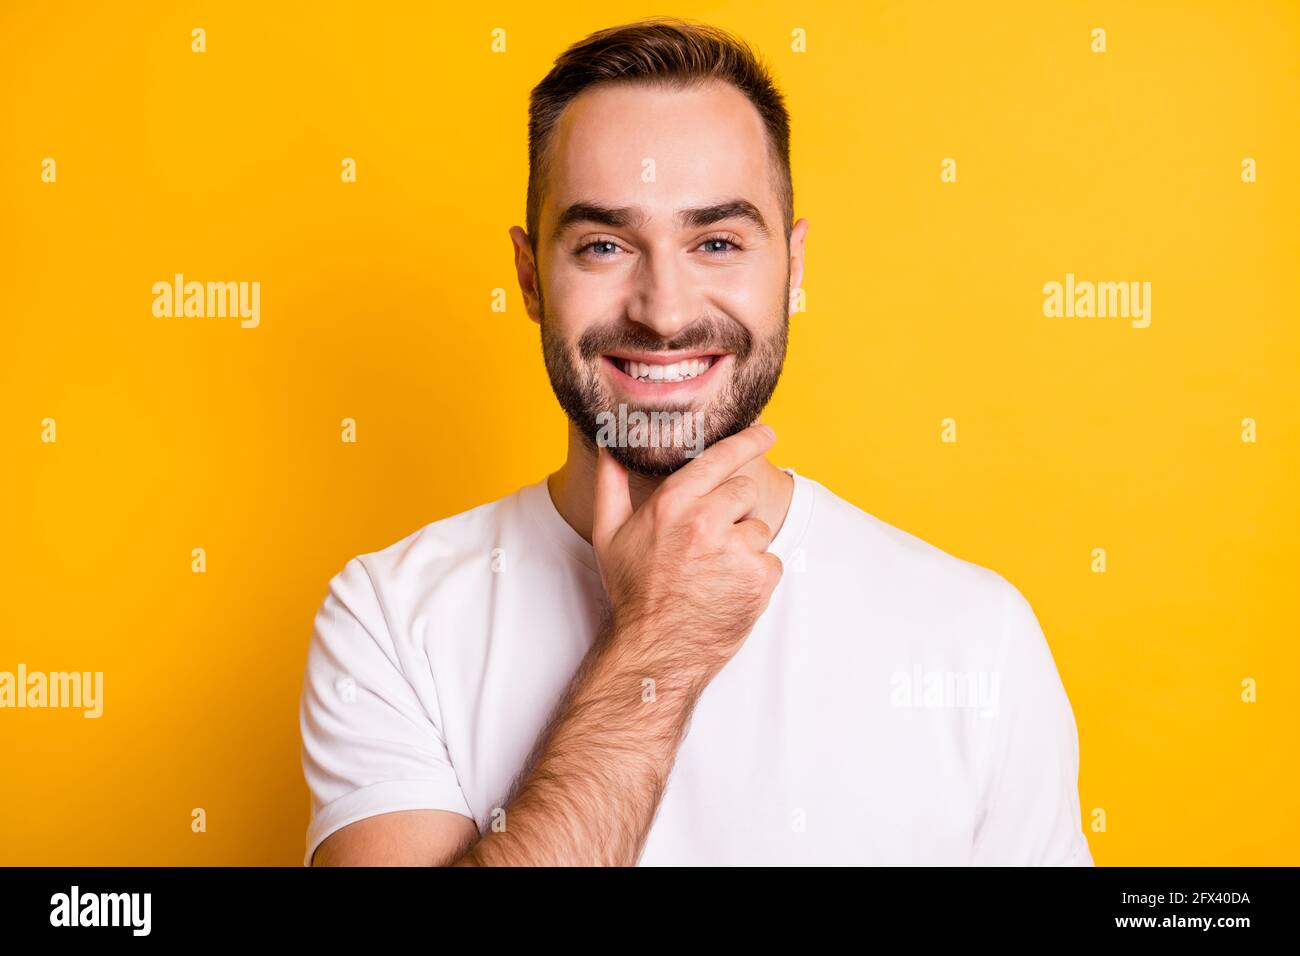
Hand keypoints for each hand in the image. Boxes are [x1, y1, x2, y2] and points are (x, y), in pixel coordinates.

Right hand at [591, 423, 783, 686]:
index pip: (721, 456)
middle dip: (733, 510)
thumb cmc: (632, 592)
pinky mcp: (759, 579)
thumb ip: (611, 484)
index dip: (749, 440)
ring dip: (744, 545)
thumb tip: (608, 444)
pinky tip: (728, 589)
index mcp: (673, 503)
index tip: (766, 431)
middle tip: (709, 540)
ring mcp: (736, 551)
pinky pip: (771, 560)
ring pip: (759, 528)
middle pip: (745, 490)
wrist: (655, 650)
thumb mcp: (609, 534)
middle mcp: (706, 521)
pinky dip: (756, 574)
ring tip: (713, 571)